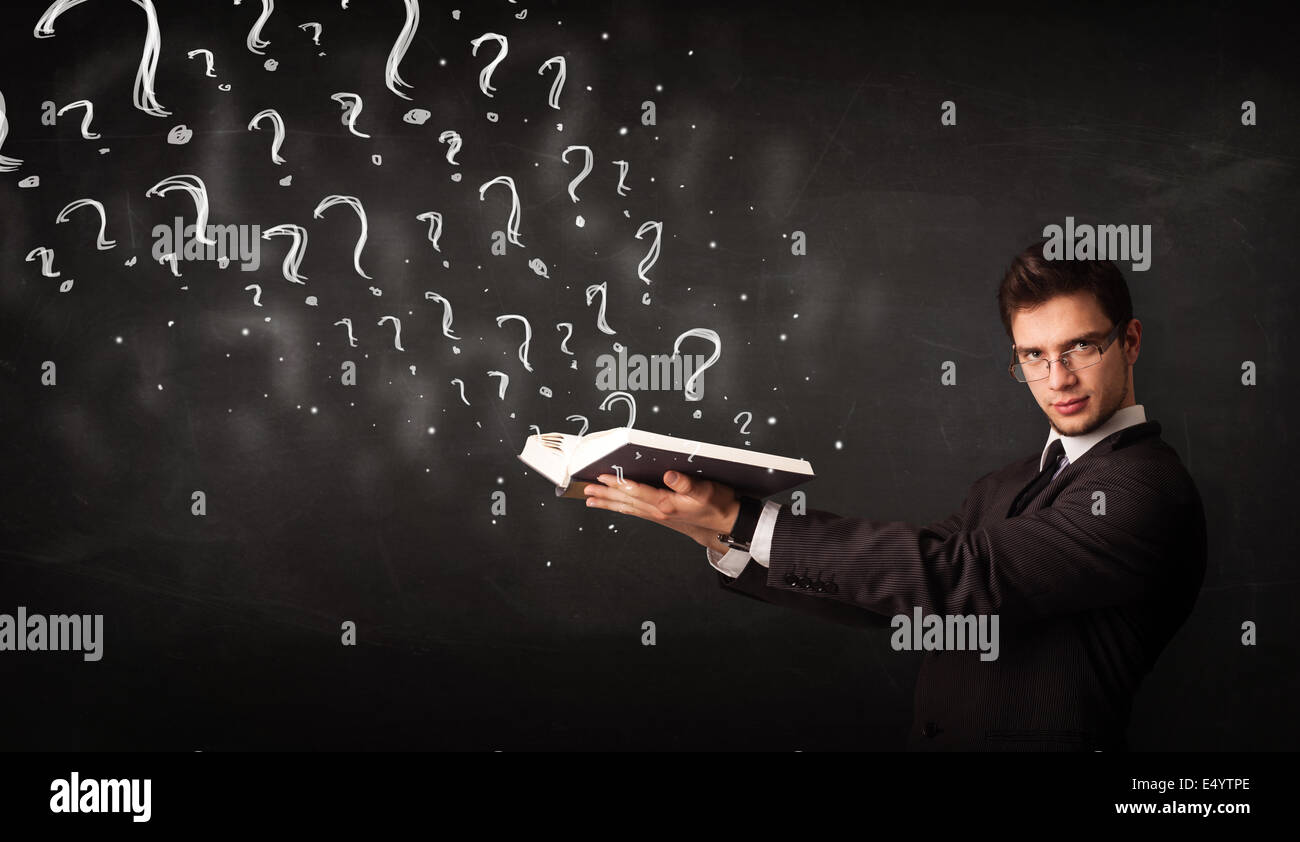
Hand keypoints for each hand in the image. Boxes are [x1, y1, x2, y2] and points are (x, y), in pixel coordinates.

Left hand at [583, 471, 739, 550]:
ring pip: (627, 508)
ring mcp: (658, 515)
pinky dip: (620, 507)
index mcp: (666, 503)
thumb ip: (687, 483)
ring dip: (608, 502)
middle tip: (586, 488)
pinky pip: (634, 512)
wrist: (726, 523)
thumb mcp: (706, 490)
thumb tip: (669, 474)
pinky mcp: (660, 516)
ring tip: (591, 499)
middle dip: (605, 493)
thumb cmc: (717, 504)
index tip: (603, 475)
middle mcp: (659, 511)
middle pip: (626, 501)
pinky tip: (614, 505)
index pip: (636, 491)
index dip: (618, 482)